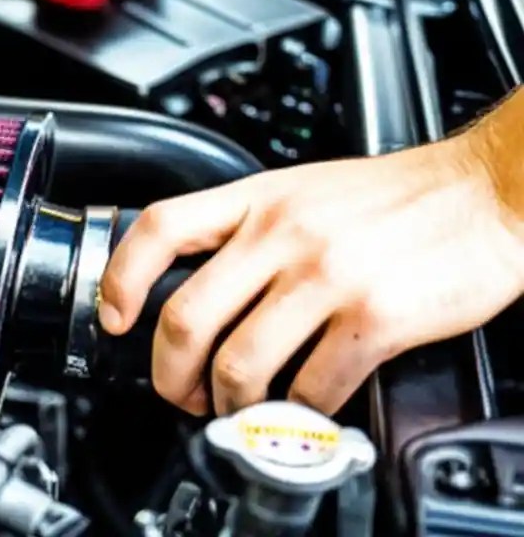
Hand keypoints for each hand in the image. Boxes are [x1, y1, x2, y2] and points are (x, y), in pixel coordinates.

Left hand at [98, 130, 523, 416]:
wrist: (492, 192)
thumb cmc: (403, 197)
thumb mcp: (305, 189)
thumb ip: (249, 229)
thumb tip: (198, 284)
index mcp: (259, 198)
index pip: (160, 230)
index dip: (121, 279)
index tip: (114, 318)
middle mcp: (284, 234)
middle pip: (186, 316)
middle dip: (169, 373)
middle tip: (179, 393)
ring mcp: (328, 277)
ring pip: (239, 363)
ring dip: (228, 403)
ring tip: (238, 409)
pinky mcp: (375, 319)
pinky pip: (311, 387)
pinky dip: (298, 411)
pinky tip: (303, 408)